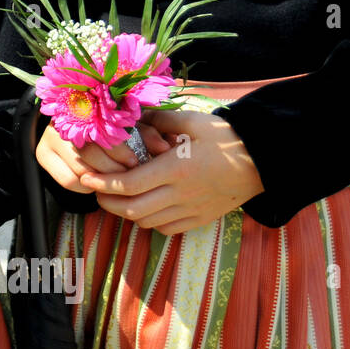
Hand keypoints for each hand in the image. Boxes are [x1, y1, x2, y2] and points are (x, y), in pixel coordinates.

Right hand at [36, 122, 173, 192]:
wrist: (74, 121)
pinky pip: (68, 181)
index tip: (136, 162)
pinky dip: (85, 187)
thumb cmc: (110, 122)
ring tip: (116, 180)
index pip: (100, 133)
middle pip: (89, 154)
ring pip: (79, 171)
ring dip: (101, 181)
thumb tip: (164, 148)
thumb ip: (147, 132)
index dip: (121, 151)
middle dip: (113, 169)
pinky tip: (96, 182)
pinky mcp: (43, 155)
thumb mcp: (129, 123)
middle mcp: (63, 119)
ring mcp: (49, 137)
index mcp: (83, 105)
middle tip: (128, 175)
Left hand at [77, 109, 263, 234]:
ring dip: (127, 212)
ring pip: (146, 222)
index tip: (86, 177)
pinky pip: (166, 229)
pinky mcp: (200, 219)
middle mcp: (180, 194)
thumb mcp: (192, 121)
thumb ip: (159, 120)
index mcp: (175, 169)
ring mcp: (191, 210)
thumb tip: (132, 119)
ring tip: (118, 197)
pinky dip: (149, 222)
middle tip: (97, 189)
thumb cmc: (225, 138)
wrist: (262, 161)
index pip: (128, 184)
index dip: (103, 183)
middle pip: (131, 210)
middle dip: (107, 202)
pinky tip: (146, 207)